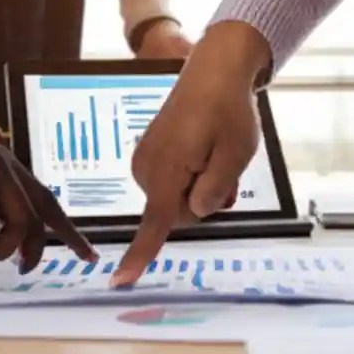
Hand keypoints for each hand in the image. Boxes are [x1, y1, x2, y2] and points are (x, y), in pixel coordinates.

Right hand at [112, 22, 271, 285]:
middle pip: (179, 214)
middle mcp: (147, 170)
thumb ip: (213, 191)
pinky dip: (191, 176)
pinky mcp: (149, 153)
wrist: (213, 70)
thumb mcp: (235, 154)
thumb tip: (193, 212)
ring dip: (201, 187)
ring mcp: (145, 160)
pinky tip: (204, 152)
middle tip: (225, 167)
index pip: (155, 225)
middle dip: (205, 200)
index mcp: (167, 172)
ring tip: (216, 154)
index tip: (119, 283)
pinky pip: (171, 183)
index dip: (140, 256)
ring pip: (177, 200)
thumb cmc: (228, 110)